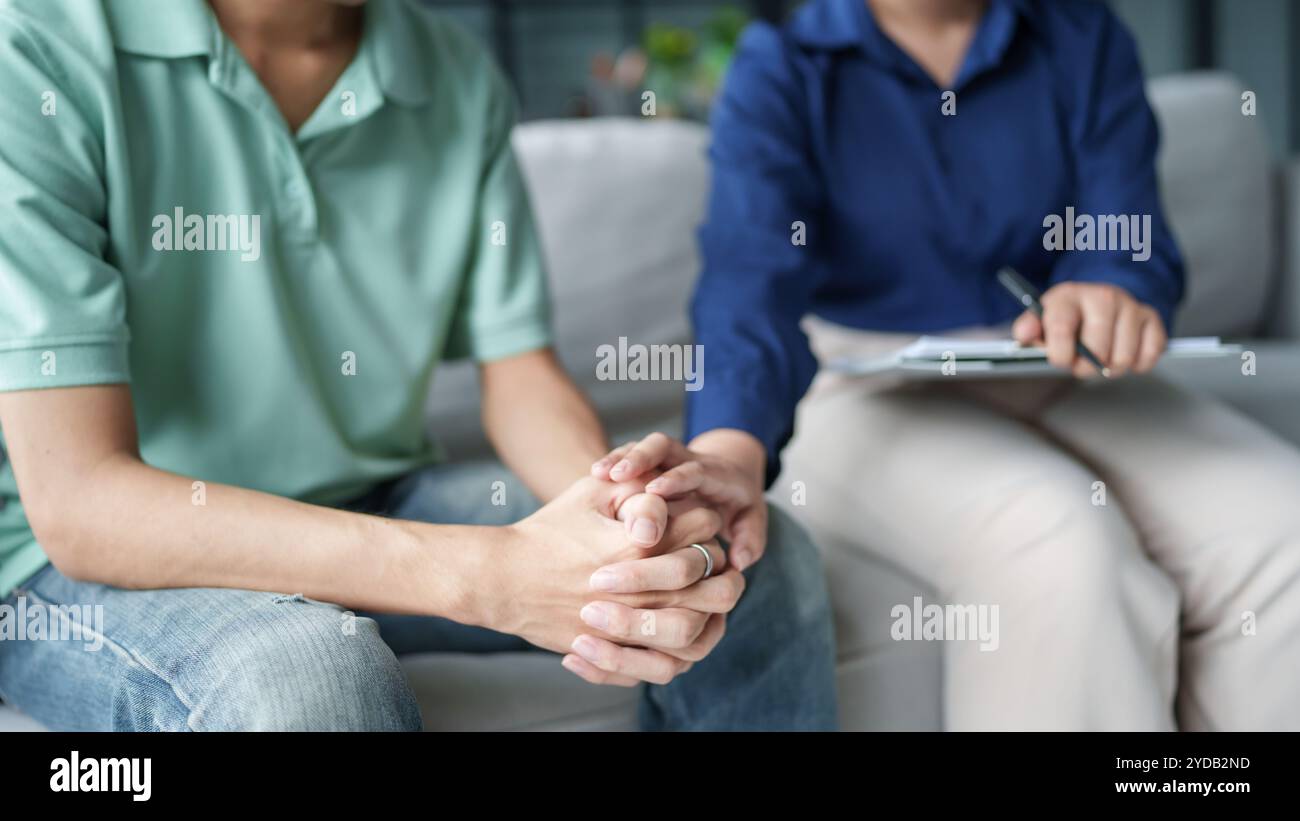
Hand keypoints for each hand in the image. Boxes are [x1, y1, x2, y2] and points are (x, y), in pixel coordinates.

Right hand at [490, 476, 739, 685]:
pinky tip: (679, 626)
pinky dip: (680, 651)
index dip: (704, 517)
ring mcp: (628, 627)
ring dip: (707, 612)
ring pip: (697, 630)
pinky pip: (665, 665)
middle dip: (720, 566)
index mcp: (639, 544)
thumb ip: (639, 485)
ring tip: (699, 596)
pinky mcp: (615, 652)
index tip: (694, 517)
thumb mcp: (592, 492)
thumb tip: (675, 488)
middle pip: (717, 584)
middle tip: (708, 558)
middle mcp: (640, 591)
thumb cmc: (549, 530)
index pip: (705, 527)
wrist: (504, 579)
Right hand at [591, 430, 768, 570]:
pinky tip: (596, 474)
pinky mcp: (651, 463)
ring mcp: (668, 459)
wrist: (731, 476)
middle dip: (642, 456)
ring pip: (643, 447)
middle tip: (618, 474)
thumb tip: (740, 560)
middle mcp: (690, 459)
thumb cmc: (739, 504)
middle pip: (665, 445)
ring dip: (622, 458)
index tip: (654, 490)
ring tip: (599, 474)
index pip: (695, 470)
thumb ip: (751, 537)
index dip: (677, 479)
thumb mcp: (752, 518)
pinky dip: (615, 461)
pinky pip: (631, 455)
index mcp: (716, 473)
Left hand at [1012, 282, 1166, 376]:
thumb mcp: (1042, 320)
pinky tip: (1125, 353)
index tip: (1061, 360)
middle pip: (1097, 349)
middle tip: (1081, 363)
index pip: (1062, 327)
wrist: (1097, 301)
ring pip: (1123, 357)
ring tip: (1102, 357)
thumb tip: (1023, 333)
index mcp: (1068, 296)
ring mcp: (1129, 305)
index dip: (1060, 354)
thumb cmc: (1068, 317)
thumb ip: (1028, 329)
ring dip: (1111, 368)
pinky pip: (1150, 354)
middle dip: (1086, 368)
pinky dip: (1138, 363)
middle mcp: (1101, 296)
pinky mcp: (1151, 317)